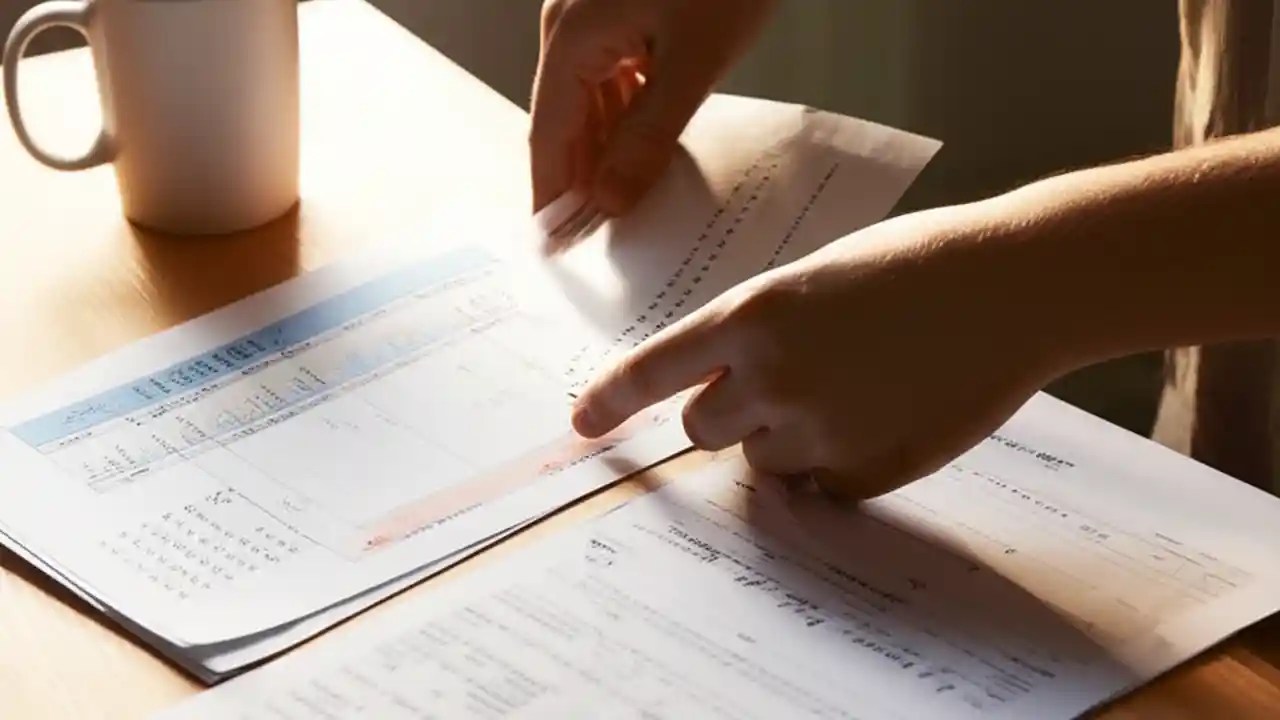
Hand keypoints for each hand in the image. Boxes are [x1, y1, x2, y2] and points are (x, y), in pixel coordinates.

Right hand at [530, 0, 775, 217]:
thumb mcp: (693, 61)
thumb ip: (648, 135)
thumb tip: (611, 199)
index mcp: (572, 39)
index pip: (549, 138)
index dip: (552, 195)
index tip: (555, 246)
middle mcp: (570, 27)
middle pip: (564, 122)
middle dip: (579, 180)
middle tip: (594, 240)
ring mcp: (595, 16)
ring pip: (590, 102)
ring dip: (604, 151)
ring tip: (623, 204)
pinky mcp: (626, 9)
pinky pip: (614, 77)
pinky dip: (626, 118)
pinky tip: (647, 147)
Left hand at [570, 205, 1073, 499]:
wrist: (1011, 285)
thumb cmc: (917, 262)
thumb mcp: (816, 278)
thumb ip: (762, 331)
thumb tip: (727, 384)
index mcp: (753, 317)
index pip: (655, 369)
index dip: (612, 400)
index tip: (582, 425)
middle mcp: (772, 379)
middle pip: (702, 430)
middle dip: (726, 414)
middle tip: (777, 385)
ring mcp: (820, 432)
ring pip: (762, 463)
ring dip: (784, 440)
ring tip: (849, 392)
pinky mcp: (866, 471)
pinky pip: (822, 488)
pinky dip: (838, 465)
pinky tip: (884, 417)